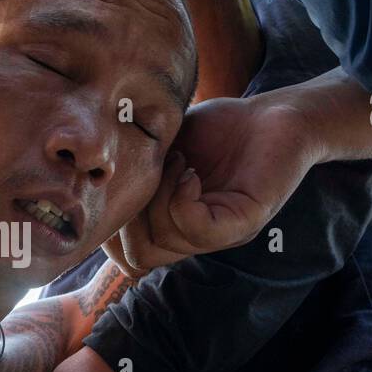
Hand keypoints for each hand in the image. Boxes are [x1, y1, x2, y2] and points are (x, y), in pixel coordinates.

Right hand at [105, 96, 321, 275]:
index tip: (118, 183)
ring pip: (164, 242)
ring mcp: (220, 235)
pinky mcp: (244, 222)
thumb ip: (134, 170)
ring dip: (159, 196)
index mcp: (175, 227)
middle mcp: (196, 238)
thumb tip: (93, 183)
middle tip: (150, 169)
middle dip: (130, 211)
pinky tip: (192, 173)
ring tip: (177, 162)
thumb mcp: (163, 149)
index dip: (112, 226)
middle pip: (139, 255)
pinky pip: (197, 230)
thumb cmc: (221, 128)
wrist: (277, 114)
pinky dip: (182, 198)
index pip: (128, 256)